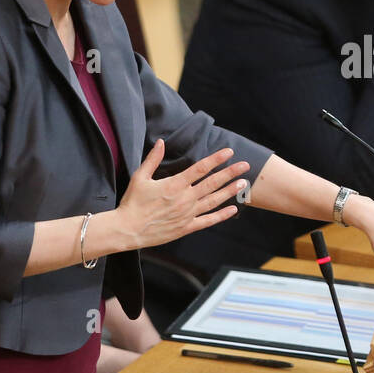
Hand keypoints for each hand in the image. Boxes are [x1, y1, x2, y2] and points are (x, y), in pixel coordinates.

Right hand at [116, 141, 250, 248]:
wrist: (127, 230)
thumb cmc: (132, 203)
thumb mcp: (140, 177)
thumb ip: (152, 159)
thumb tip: (160, 142)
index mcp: (175, 184)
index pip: (201, 168)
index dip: (216, 159)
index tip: (229, 152)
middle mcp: (185, 198)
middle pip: (213, 183)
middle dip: (230, 173)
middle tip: (246, 166)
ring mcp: (187, 214)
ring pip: (214, 201)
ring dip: (230, 191)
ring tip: (243, 183)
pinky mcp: (186, 228)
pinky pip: (208, 220)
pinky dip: (221, 215)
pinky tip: (233, 209)